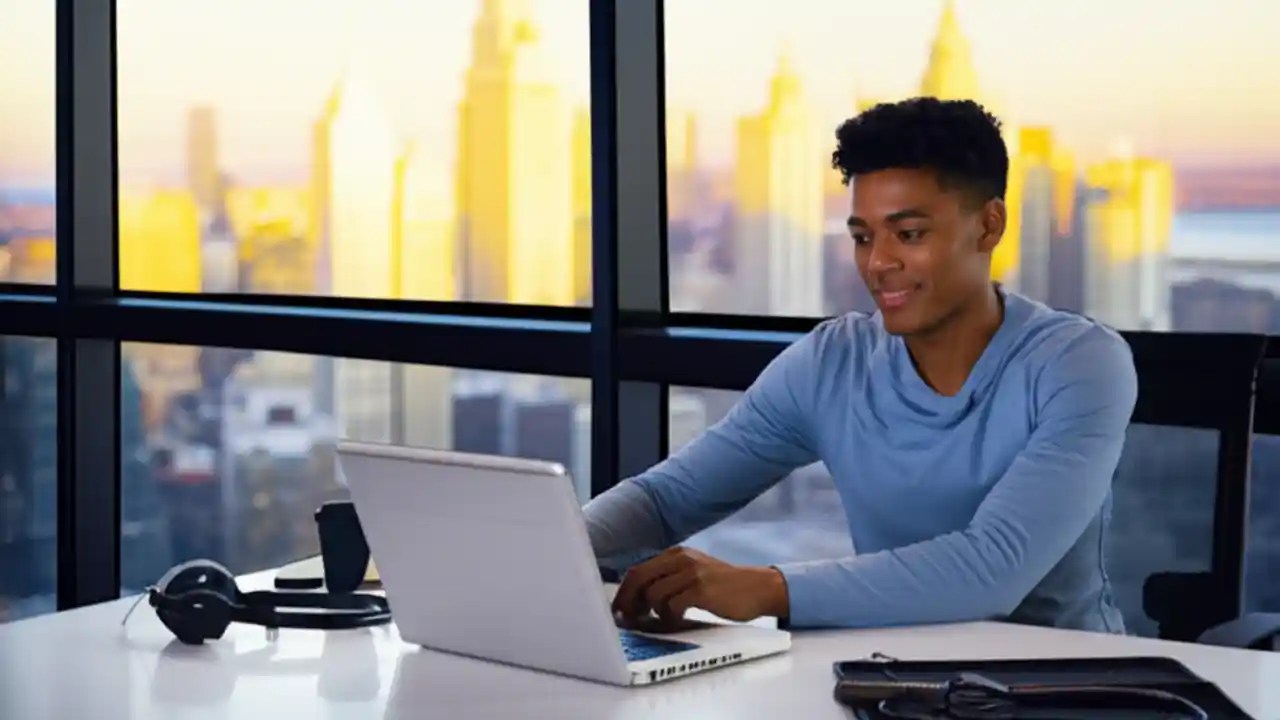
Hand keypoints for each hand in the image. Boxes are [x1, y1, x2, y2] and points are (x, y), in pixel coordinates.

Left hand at [611, 546, 787, 627]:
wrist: (758, 587)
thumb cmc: (723, 587)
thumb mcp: (693, 573)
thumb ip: (668, 580)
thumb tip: (635, 602)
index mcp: (675, 554)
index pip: (637, 570)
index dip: (623, 593)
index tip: (617, 611)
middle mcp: (680, 558)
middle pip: (638, 578)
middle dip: (628, 602)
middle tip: (628, 621)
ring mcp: (691, 572)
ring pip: (653, 594)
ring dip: (654, 614)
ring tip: (667, 620)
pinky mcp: (701, 588)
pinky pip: (672, 606)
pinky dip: (670, 618)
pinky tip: (680, 621)